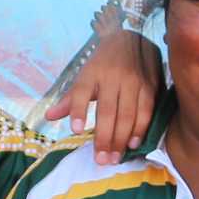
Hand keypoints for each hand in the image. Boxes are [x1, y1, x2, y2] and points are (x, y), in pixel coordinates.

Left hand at [42, 26, 162, 163]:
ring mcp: (133, 81)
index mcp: (92, 72)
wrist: (133, 39)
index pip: (81, 91)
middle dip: (104, 138)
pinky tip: (133, 144)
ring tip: (114, 158)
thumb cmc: (103, 63)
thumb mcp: (85, 75)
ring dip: (121, 139)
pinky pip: (146, 111)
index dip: (77, 110)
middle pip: (107, 111)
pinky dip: (140, 129)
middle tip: (100, 160)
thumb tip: (49, 117)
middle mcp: (113, 76)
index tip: (75, 130)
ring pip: (127, 114)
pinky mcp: (150, 86)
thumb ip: (70, 98)